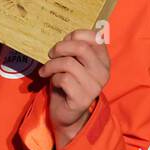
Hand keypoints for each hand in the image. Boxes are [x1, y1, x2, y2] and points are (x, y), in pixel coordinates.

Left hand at [39, 29, 109, 149]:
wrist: (67, 114)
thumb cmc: (68, 83)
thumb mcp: (73, 63)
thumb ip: (73, 50)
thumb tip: (65, 37)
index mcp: (103, 60)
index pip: (96, 37)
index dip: (76, 35)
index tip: (64, 41)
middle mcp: (103, 72)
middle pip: (81, 48)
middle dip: (60, 47)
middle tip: (50, 54)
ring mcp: (94, 86)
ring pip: (68, 63)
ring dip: (52, 65)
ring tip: (46, 70)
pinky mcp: (83, 98)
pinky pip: (63, 79)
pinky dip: (53, 78)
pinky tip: (52, 82)